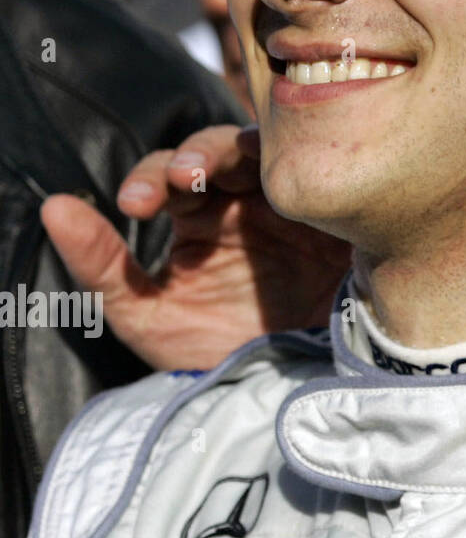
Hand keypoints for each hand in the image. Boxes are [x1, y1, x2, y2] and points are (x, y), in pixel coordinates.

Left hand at [40, 124, 350, 371]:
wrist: (285, 389)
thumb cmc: (216, 351)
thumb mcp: (148, 314)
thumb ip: (101, 263)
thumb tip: (53, 206)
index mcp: (202, 215)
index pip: (170, 171)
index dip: (149, 176)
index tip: (134, 206)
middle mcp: (249, 199)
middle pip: (222, 148)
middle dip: (197, 156)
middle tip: (181, 179)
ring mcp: (297, 202)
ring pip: (273, 152)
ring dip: (243, 152)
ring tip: (216, 174)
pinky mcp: (340, 217)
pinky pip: (326, 175)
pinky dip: (305, 163)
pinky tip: (287, 176)